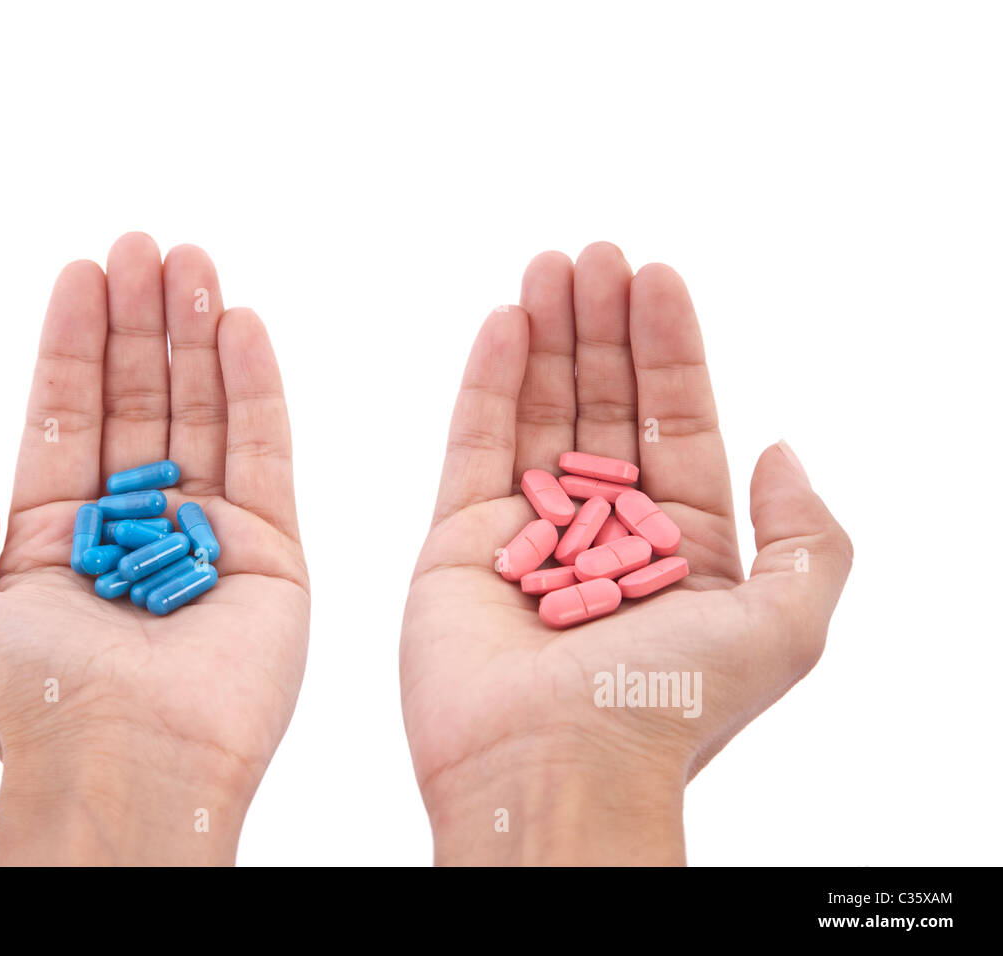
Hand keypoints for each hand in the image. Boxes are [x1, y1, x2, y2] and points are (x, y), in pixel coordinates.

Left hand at [0, 233, 307, 864]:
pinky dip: (258, 385)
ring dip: (198, 333)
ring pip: (205, 412)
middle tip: (144, 244)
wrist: (127, 759)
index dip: (74, 344)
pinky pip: (267, 451)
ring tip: (191, 259)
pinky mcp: (273, 552)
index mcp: (62, 539)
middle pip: (142, 402)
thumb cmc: (32, 698)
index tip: (82, 271)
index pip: (70, 417)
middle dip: (140, 321)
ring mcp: (209, 537)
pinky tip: (244, 323)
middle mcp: (137, 530)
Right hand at [401, 244, 851, 864]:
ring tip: (549, 263)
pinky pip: (473, 444)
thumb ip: (809, 535)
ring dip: (547, 335)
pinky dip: (488, 380)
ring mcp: (528, 533)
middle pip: (604, 406)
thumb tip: (783, 450)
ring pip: (539, 412)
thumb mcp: (787, 623)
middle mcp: (604, 534)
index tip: (658, 275)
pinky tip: (505, 320)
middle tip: (595, 252)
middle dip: (603, 326)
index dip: (669, 348)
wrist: (553, 766)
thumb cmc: (668, 706)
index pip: (675, 423)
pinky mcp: (459, 539)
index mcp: (680, 548)